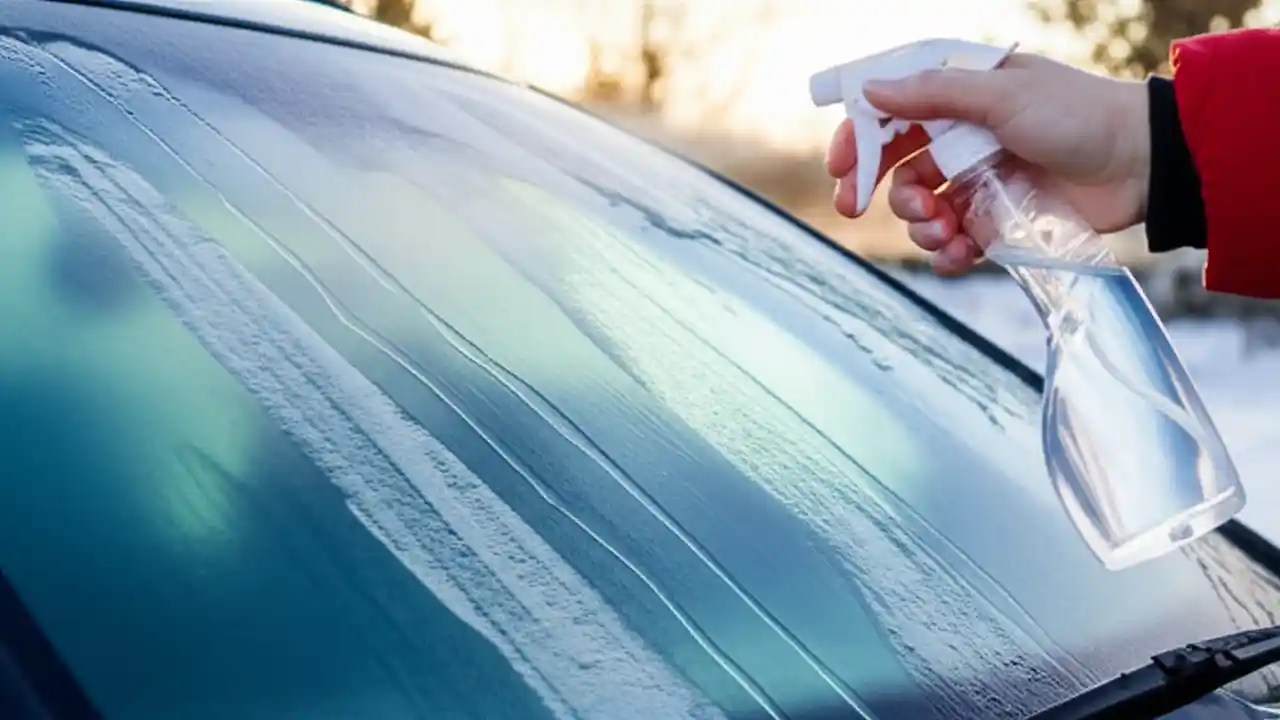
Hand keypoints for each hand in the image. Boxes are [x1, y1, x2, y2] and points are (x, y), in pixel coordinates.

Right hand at [825, 53, 1150, 274]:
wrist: (1141, 165)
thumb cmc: (1079, 116)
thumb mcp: (1002, 96)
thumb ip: (933, 96)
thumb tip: (870, 92)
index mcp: (959, 99)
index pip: (890, 116)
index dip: (858, 141)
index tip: (840, 169)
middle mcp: (962, 139)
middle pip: (895, 168)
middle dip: (879, 191)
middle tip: (859, 209)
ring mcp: (977, 182)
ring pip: (920, 211)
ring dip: (918, 225)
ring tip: (942, 228)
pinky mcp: (995, 221)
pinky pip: (952, 243)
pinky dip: (945, 254)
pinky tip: (957, 255)